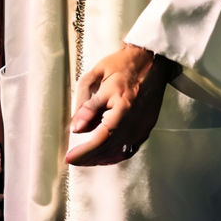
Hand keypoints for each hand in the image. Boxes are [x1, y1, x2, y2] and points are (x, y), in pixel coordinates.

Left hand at [65, 44, 176, 166]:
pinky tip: (105, 153)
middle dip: (90, 158)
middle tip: (73, 160)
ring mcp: (143, 126)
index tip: (69, 158)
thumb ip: (87, 106)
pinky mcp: (147, 126)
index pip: (100, 139)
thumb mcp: (97, 78)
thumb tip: (76, 129)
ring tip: (86, 158)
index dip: (84, 152)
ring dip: (102, 158)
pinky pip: (131, 148)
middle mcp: (135, 121)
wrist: (151, 60)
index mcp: (122, 108)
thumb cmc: (121, 65)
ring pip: (121, 152)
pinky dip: (116, 154)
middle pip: (110, 150)